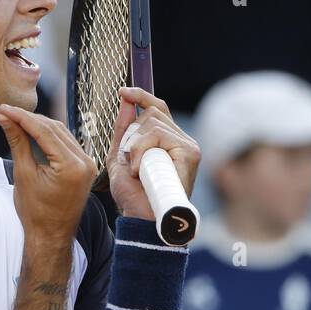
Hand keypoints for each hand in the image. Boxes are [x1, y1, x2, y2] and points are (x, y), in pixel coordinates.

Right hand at [0, 104, 94, 245]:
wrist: (50, 236)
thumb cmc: (35, 212)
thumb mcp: (24, 174)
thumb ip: (17, 142)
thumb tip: (5, 118)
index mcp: (72, 166)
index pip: (44, 131)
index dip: (21, 117)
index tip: (2, 109)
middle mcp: (85, 162)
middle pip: (54, 128)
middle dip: (28, 119)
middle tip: (4, 111)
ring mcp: (88, 163)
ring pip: (61, 133)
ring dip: (38, 125)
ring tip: (14, 118)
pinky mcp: (85, 166)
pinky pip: (66, 143)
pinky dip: (49, 136)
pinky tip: (31, 130)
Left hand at [107, 87, 200, 219]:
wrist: (140, 217)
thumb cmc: (133, 194)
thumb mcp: (120, 156)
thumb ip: (123, 129)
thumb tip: (125, 99)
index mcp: (166, 141)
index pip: (158, 107)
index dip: (142, 96)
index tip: (123, 92)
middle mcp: (181, 141)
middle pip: (153, 112)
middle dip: (133, 134)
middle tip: (130, 161)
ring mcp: (188, 146)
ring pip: (154, 123)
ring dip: (136, 147)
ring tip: (137, 171)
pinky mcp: (190, 153)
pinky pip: (160, 135)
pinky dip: (143, 152)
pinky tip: (141, 171)